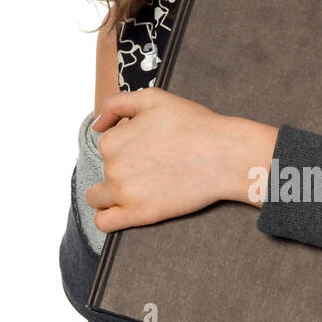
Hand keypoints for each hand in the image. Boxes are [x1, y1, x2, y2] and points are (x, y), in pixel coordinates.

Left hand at [88, 89, 278, 231]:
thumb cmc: (194, 125)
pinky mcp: (139, 215)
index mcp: (112, 140)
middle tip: (154, 166)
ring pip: (97, 199)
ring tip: (138, 189)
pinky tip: (123, 210)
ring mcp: (124, 193)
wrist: (223, 155)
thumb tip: (97, 125)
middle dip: (123, 169)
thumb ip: (116, 104)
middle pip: (105, 171)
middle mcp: (113, 167)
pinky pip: (104, 223)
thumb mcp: (152, 98)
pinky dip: (108, 218)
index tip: (149, 147)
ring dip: (110, 195)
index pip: (107, 146)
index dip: (128, 145)